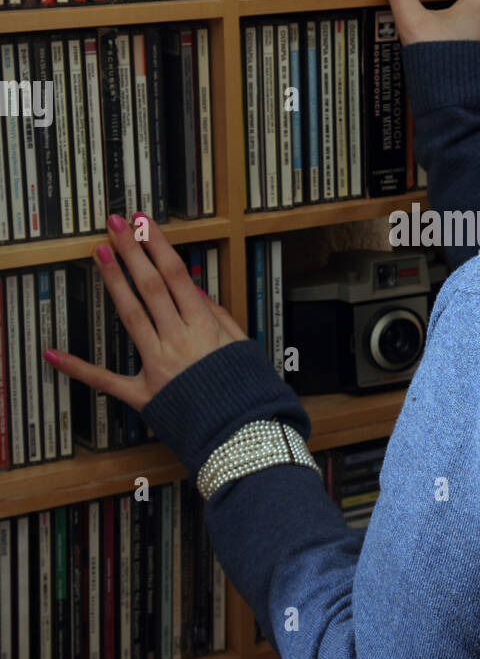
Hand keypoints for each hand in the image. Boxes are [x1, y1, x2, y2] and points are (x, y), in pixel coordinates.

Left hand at [43, 213, 247, 412]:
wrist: (242, 434)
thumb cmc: (246, 392)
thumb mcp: (242, 346)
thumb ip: (218, 316)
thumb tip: (194, 290)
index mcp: (204, 327)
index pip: (176, 275)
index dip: (158, 246)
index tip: (144, 224)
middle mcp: (178, 340)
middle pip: (150, 286)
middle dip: (132, 251)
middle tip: (115, 225)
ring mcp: (157, 365)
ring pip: (131, 315)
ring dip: (114, 281)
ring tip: (100, 253)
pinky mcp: (142, 393)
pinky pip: (106, 380)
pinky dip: (78, 368)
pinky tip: (54, 354)